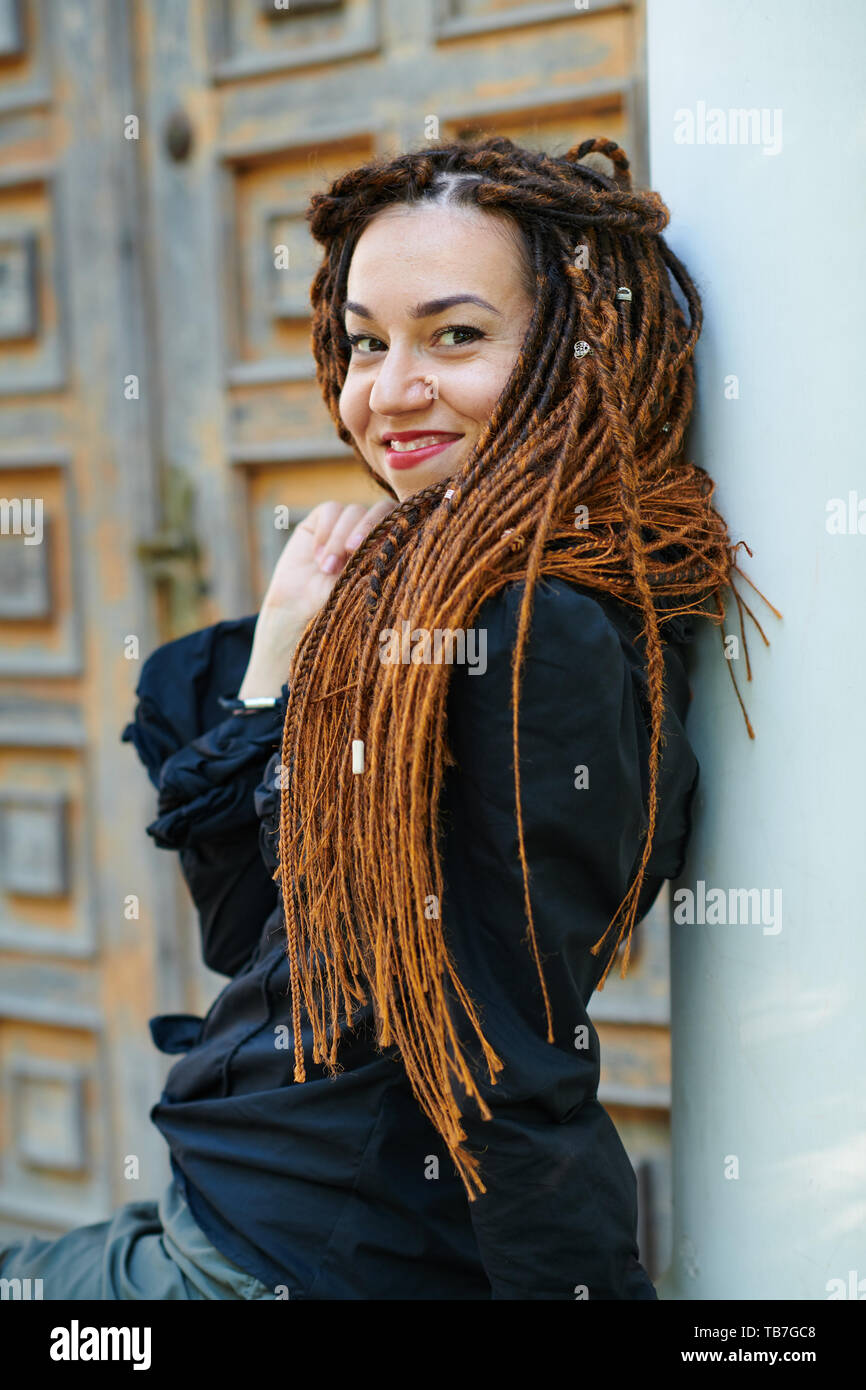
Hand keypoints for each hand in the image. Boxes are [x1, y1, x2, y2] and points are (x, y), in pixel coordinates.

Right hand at [237, 498, 396, 697]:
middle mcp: (372, 532)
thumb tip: (403, 547)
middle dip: (368, 527)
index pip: (404, 523)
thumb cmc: (341, 609)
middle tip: (353, 550)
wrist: (299, 615)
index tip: (383, 551)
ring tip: (328, 569)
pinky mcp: (322, 520)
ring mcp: (347, 524)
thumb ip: (382, 567)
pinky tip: (318, 558)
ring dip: (340, 539)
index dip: (395, 528)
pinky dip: (326, 532)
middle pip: (381, 509)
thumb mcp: (366, 590)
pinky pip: (331, 510)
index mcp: (391, 547)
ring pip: (353, 511)